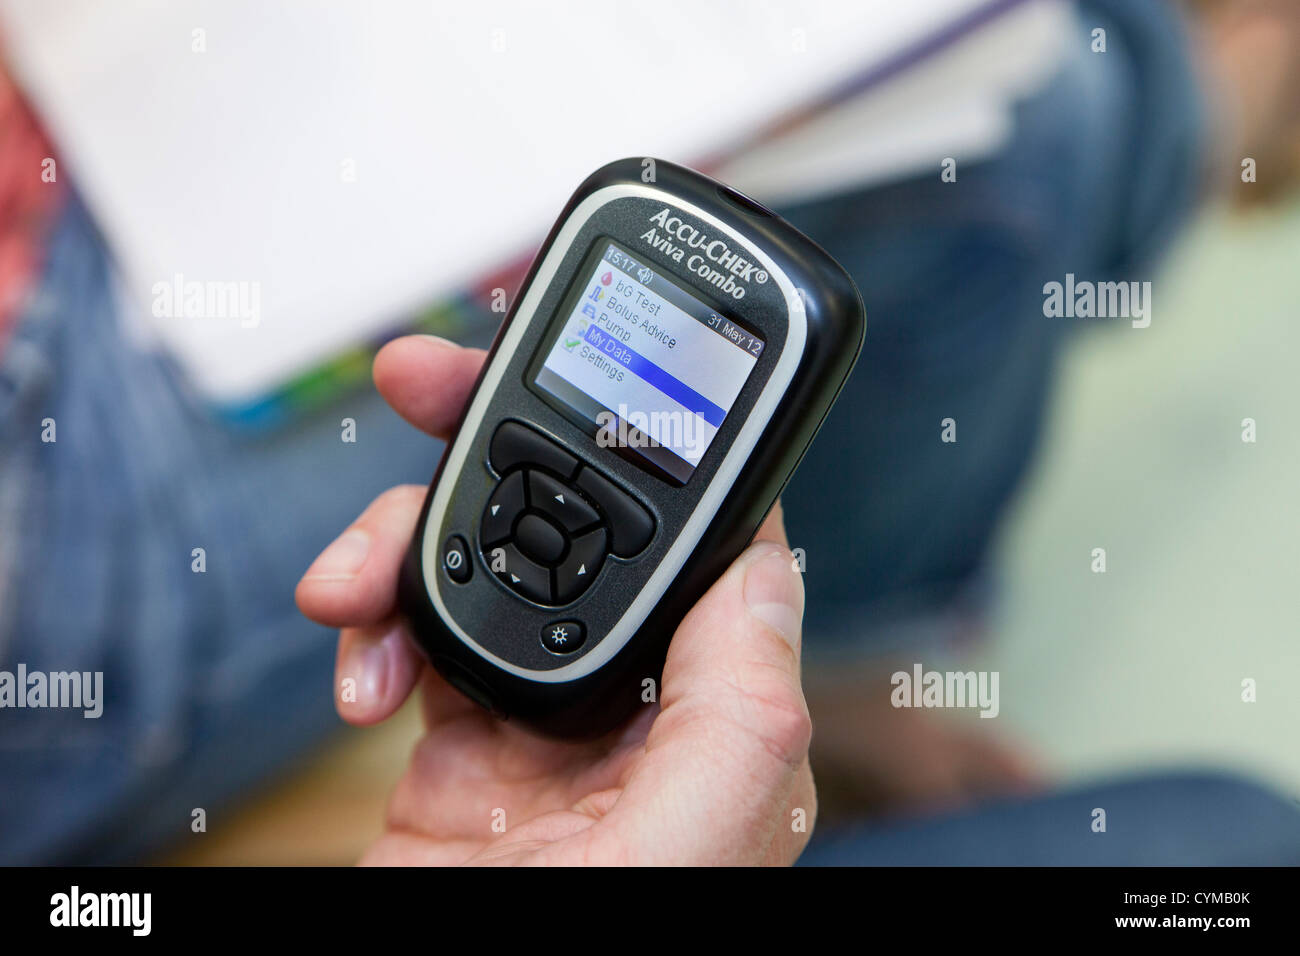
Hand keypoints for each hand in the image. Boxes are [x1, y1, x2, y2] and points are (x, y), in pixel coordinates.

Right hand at [295, 335, 814, 864]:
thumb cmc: (594, 952)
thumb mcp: (693, 835)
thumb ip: (744, 700)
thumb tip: (772, 564)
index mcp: (718, 714)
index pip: (697, 537)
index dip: (648, 436)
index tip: (589, 360)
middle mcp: (640, 707)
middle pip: (577, 526)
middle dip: (495, 445)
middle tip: (422, 379)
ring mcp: (545, 722)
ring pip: (482, 564)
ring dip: (405, 547)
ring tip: (350, 581)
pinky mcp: (461, 745)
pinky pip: (416, 639)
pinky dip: (374, 631)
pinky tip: (358, 669)